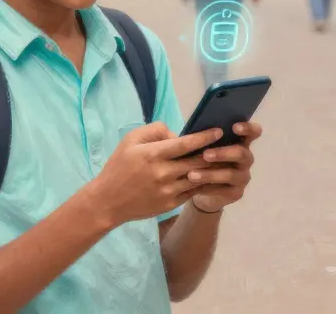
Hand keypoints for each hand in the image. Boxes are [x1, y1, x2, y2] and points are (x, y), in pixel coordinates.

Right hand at [94, 122, 221, 224]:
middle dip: (215, 152)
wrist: (107, 201)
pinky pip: (193, 192)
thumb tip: (177, 133)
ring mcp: (168, 191)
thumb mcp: (130, 140)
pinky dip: (205, 183)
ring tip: (225, 160)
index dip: (205, 137)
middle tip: (228, 144)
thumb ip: (155, 131)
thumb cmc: (119, 166)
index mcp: (154, 154)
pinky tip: (214, 176)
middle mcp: (164, 173)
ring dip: (213, 169)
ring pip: (199, 177)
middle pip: (198, 161)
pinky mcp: (170, 204)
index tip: (219, 131)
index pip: (186, 144)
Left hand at [189, 121, 262, 213]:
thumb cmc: (203, 160)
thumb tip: (188, 130)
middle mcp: (245, 158)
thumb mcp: (203, 146)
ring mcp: (243, 176)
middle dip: (223, 153)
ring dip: (210, 174)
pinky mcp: (236, 192)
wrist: (201, 189)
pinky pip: (223, 190)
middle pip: (241, 153)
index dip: (248, 129)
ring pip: (230, 174)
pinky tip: (194, 187)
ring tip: (191, 175)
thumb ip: (203, 138)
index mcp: (240, 142)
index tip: (234, 127)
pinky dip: (207, 188)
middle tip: (205, 155)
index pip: (253, 132)